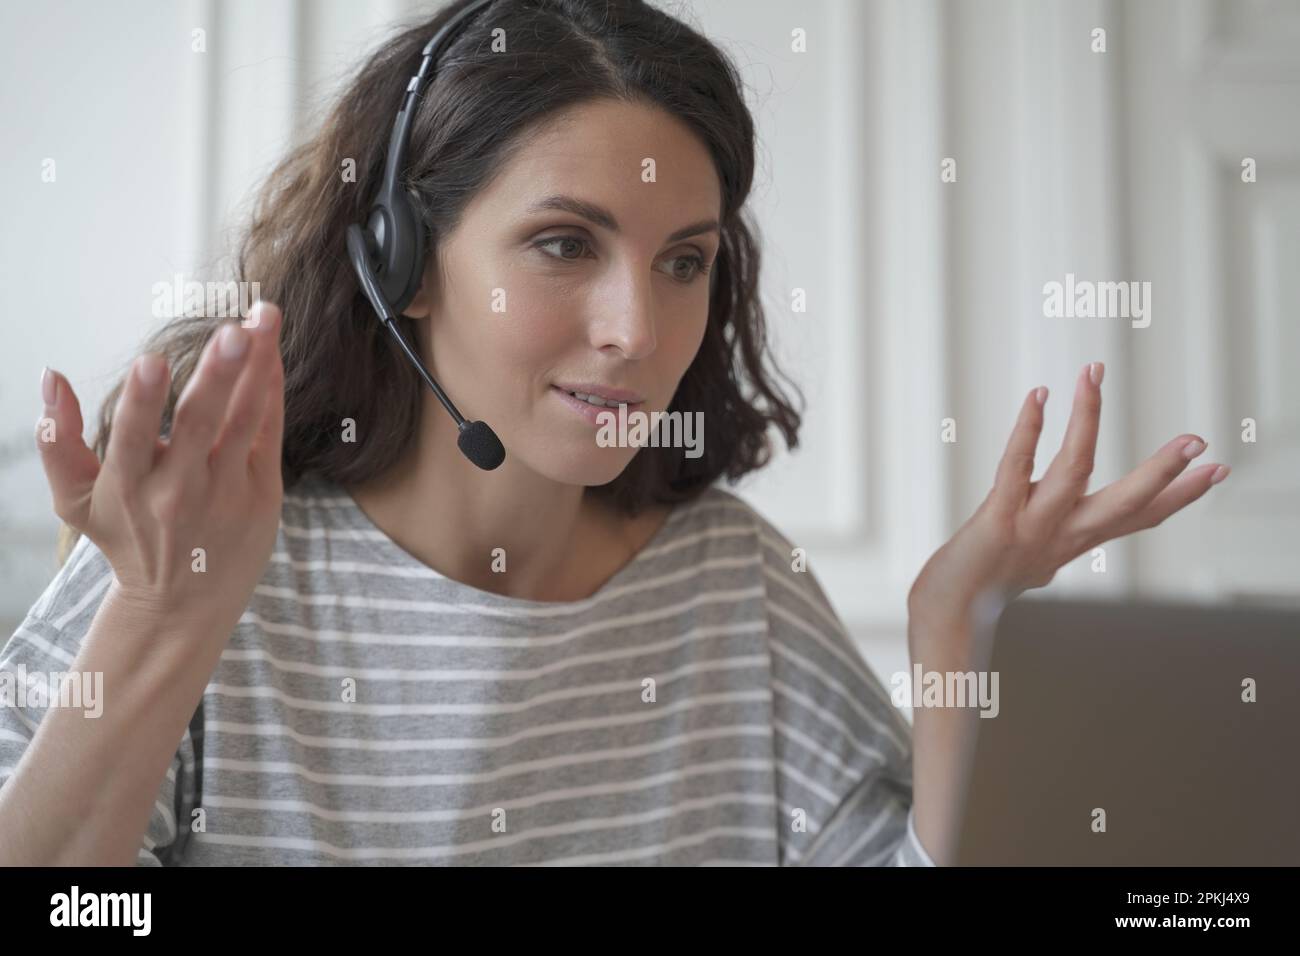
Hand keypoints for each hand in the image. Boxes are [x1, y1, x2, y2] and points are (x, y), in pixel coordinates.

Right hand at [34, 301, 285, 631]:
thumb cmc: (127, 540)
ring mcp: (228, 492)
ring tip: (264, 319)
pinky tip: (270, 351)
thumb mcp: (76, 501)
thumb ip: (56, 441)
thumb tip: (49, 376)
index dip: (143, 401)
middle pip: (202, 425)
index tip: (152, 361)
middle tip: (233, 332)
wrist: (183, 606)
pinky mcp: (264, 494)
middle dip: (217, 376)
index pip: (134, 438)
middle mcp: (181, 490)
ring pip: (245, 421)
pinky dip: (270, 390)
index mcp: (129, 487)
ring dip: (257, 367)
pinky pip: (268, 432)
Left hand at [908, 361, 1228, 633]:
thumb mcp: (1035, 561)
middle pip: (1126, 502)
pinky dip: (1029, 430)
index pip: (1141, 516)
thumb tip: (1072, 534)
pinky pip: (1016, 467)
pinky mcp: (996, 520)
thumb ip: (1056, 540)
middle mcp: (1062, 534)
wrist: (947, 614)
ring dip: (1086, 422)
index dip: (1181, 495)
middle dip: (1163, 471)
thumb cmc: (985, 582)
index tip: (1219, 469)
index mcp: (1077, 540)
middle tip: (1199, 440)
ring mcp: (1031, 526)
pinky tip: (1039, 396)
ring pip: (1073, 471)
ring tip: (1094, 376)